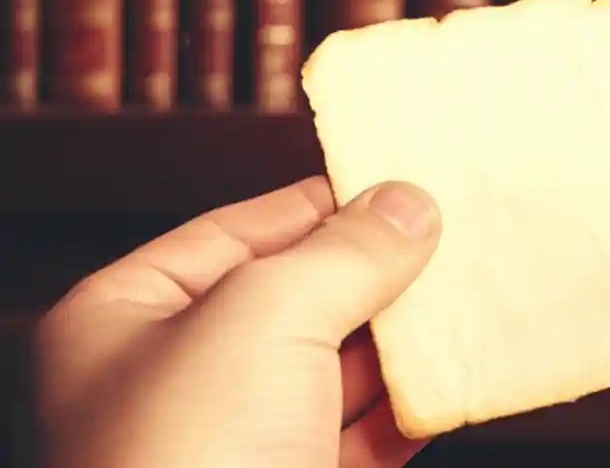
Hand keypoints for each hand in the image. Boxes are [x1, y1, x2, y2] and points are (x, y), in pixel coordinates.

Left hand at [31, 177, 441, 467]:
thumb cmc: (185, 462)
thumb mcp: (264, 318)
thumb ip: (341, 253)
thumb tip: (407, 206)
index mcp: (127, 321)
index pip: (240, 230)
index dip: (325, 202)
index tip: (402, 182)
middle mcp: (177, 382)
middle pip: (298, 298)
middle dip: (376, 271)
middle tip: (453, 232)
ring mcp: (236, 446)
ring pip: (338, 368)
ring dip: (405, 337)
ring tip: (471, 295)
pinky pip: (364, 433)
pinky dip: (414, 406)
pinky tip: (459, 374)